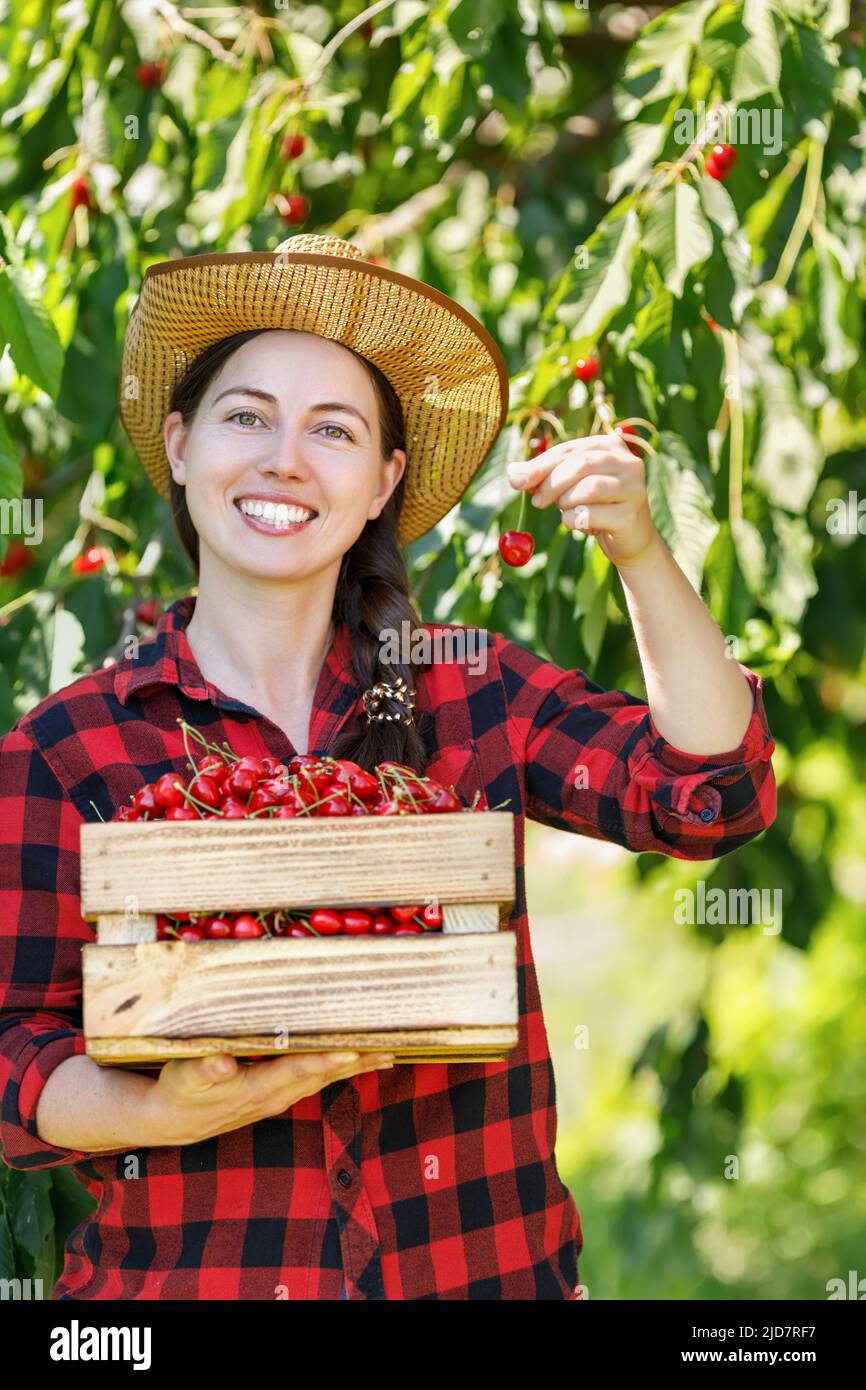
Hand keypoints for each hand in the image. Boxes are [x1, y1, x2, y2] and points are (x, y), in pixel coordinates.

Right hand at [144, 1049, 394, 1145]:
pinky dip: (340, 1069)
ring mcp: (279, 1098)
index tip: (351, 1049)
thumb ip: (204, 1069)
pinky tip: (357, 1060)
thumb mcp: (184, 1078)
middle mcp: (274, 1096)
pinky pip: (317, 1080)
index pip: (297, 1071)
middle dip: (357, 1062)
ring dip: (356, 1067)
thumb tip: (223, 1063)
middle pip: (323, 1076)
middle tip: (391, 1046)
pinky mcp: (278, 1095)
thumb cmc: (178, 1091)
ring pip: (325, 1079)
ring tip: (387, 1053)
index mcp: (255, 1088)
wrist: (172, 1120)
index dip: (324, 1060)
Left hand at [506, 429, 660, 567]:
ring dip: (565, 503)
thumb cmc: (596, 506)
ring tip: (566, 511)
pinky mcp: (630, 515)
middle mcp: (627, 462)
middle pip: (580, 465)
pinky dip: (573, 521)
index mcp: (610, 446)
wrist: (630, 539)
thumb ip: (545, 476)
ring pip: (587, 489)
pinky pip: (590, 515)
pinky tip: (578, 524)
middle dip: (551, 483)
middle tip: (537, 501)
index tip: (516, 480)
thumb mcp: (570, 487)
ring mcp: (633, 488)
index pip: (569, 450)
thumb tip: (513, 473)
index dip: (540, 465)